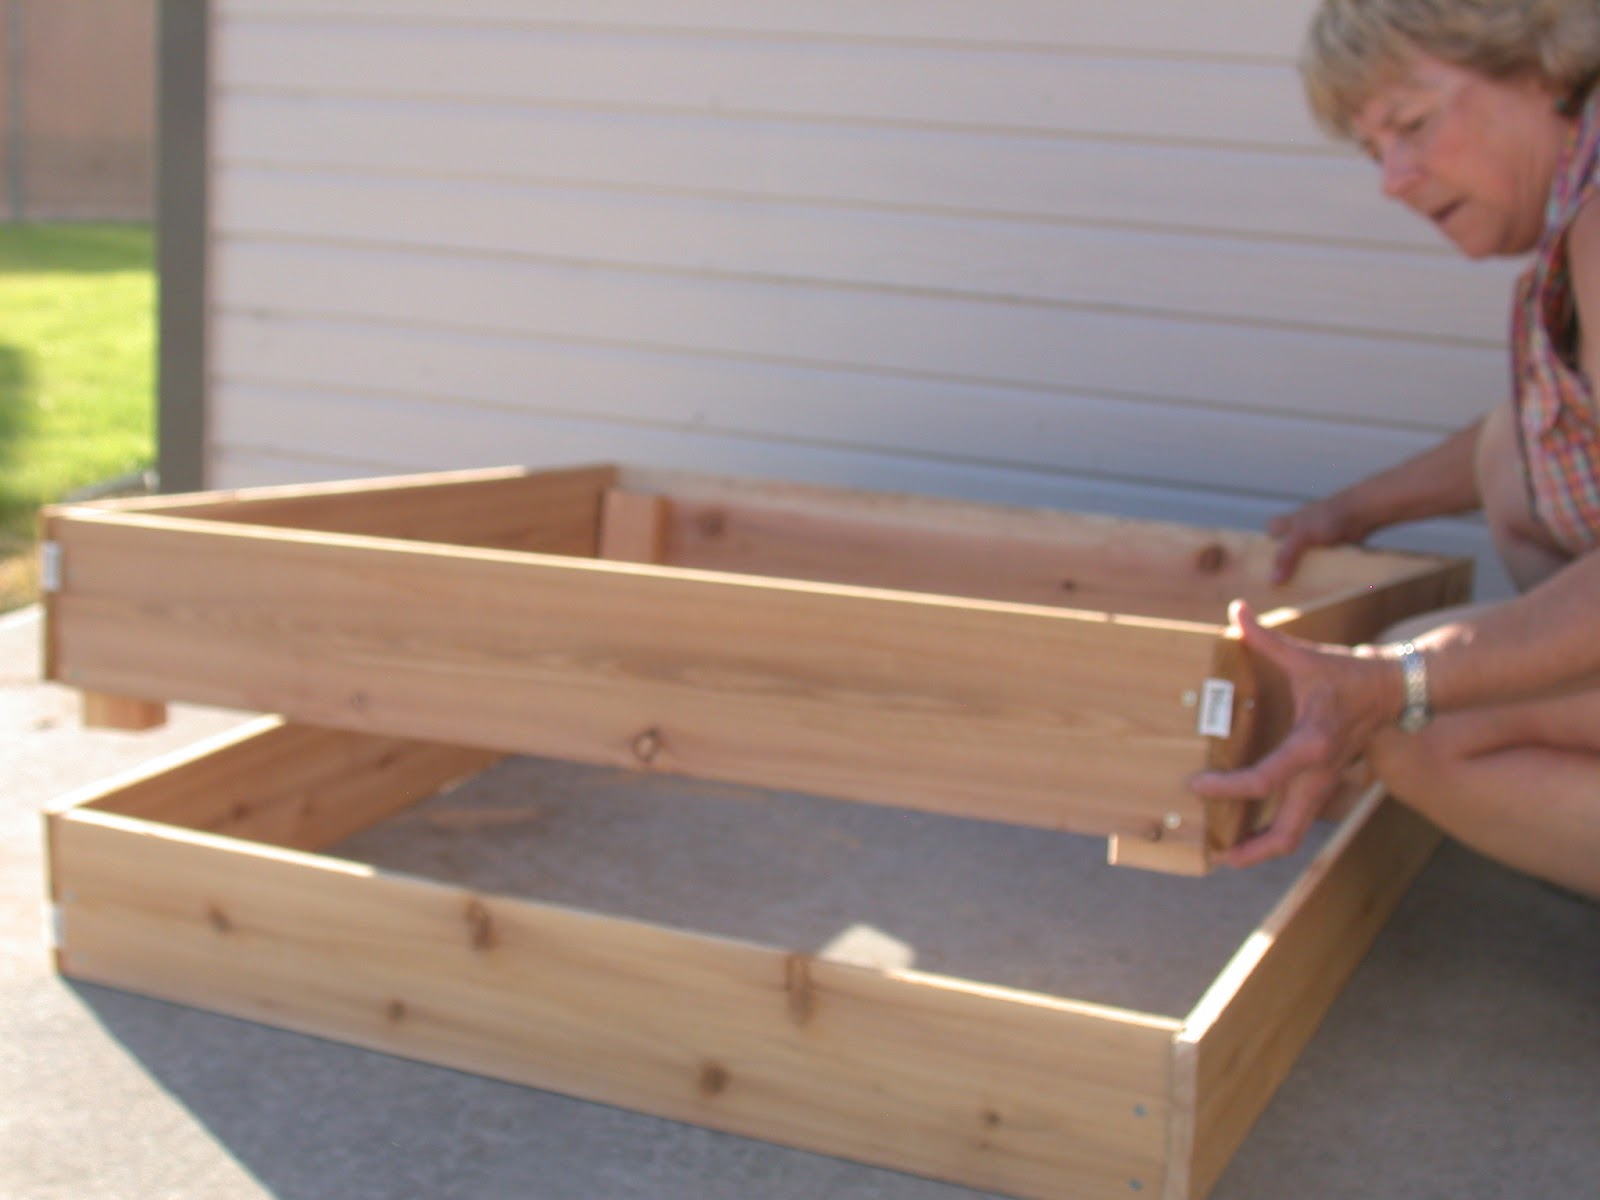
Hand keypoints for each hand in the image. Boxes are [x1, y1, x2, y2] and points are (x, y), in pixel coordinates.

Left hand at [1189, 600, 1401, 867]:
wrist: (1394, 688)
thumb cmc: (1347, 673)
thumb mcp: (1305, 655)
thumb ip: (1266, 637)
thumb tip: (1237, 610)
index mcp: (1311, 745)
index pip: (1264, 781)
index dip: (1227, 788)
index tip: (1196, 785)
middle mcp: (1319, 773)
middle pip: (1289, 831)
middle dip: (1253, 850)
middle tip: (1218, 857)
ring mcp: (1326, 783)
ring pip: (1298, 832)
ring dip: (1265, 847)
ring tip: (1231, 854)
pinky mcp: (1327, 783)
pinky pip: (1300, 817)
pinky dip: (1277, 829)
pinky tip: (1251, 829)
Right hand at [1268, 496, 1364, 584]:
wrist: (1360, 514)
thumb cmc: (1327, 518)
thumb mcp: (1301, 537)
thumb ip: (1286, 557)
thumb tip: (1273, 580)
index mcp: (1285, 524)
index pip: (1268, 538)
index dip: (1265, 552)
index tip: (1262, 571)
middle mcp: (1297, 532)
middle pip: (1285, 552)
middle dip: (1283, 567)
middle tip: (1279, 586)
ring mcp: (1314, 540)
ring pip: (1302, 559)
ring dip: (1302, 570)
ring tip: (1297, 590)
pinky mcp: (1329, 548)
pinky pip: (1319, 562)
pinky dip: (1319, 571)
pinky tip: (1317, 584)